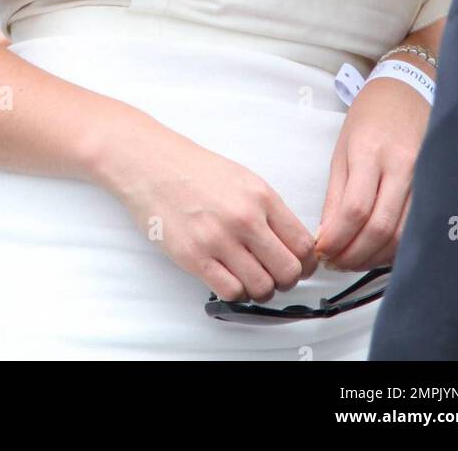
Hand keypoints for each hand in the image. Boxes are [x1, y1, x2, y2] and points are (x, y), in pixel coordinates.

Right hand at [95, 112, 319, 302]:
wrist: (151, 164)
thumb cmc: (194, 170)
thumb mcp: (243, 179)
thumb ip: (269, 210)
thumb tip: (294, 245)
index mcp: (262, 196)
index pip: (303, 245)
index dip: (306, 263)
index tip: (299, 266)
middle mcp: (244, 218)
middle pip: (289, 272)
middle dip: (286, 280)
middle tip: (274, 275)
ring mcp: (219, 239)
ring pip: (262, 288)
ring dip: (259, 290)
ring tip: (248, 277)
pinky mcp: (194, 256)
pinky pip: (231, 292)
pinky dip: (235, 293)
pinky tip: (227, 278)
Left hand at [314, 76, 432, 270]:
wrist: (406, 91)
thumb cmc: (369, 117)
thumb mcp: (341, 150)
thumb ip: (335, 196)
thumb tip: (326, 237)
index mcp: (370, 152)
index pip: (354, 209)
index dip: (337, 239)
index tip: (322, 251)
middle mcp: (401, 166)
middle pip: (380, 227)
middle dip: (354, 255)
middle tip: (336, 263)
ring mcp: (423, 176)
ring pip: (403, 234)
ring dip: (375, 257)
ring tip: (353, 259)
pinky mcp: (436, 185)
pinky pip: (417, 227)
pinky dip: (396, 247)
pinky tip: (378, 249)